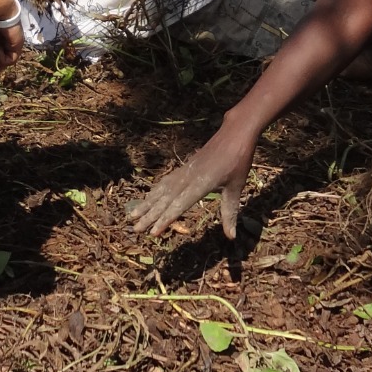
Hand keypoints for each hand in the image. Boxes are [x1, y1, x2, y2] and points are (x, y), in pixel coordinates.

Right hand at [129, 123, 257, 239]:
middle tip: (135, 229)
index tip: (153, 232)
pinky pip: (166, 181)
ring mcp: (184, 171)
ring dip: (147, 203)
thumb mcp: (236, 188)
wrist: (234, 133)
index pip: (179, 205)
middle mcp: (188, 177)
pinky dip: (155, 191)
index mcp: (201, 183)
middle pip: (165, 199)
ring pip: (162, 189)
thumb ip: (230, 213)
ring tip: (133, 215)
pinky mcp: (184, 167)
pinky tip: (149, 198)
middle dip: (149, 215)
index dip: (165, 219)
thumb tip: (231, 238)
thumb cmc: (238, 161)